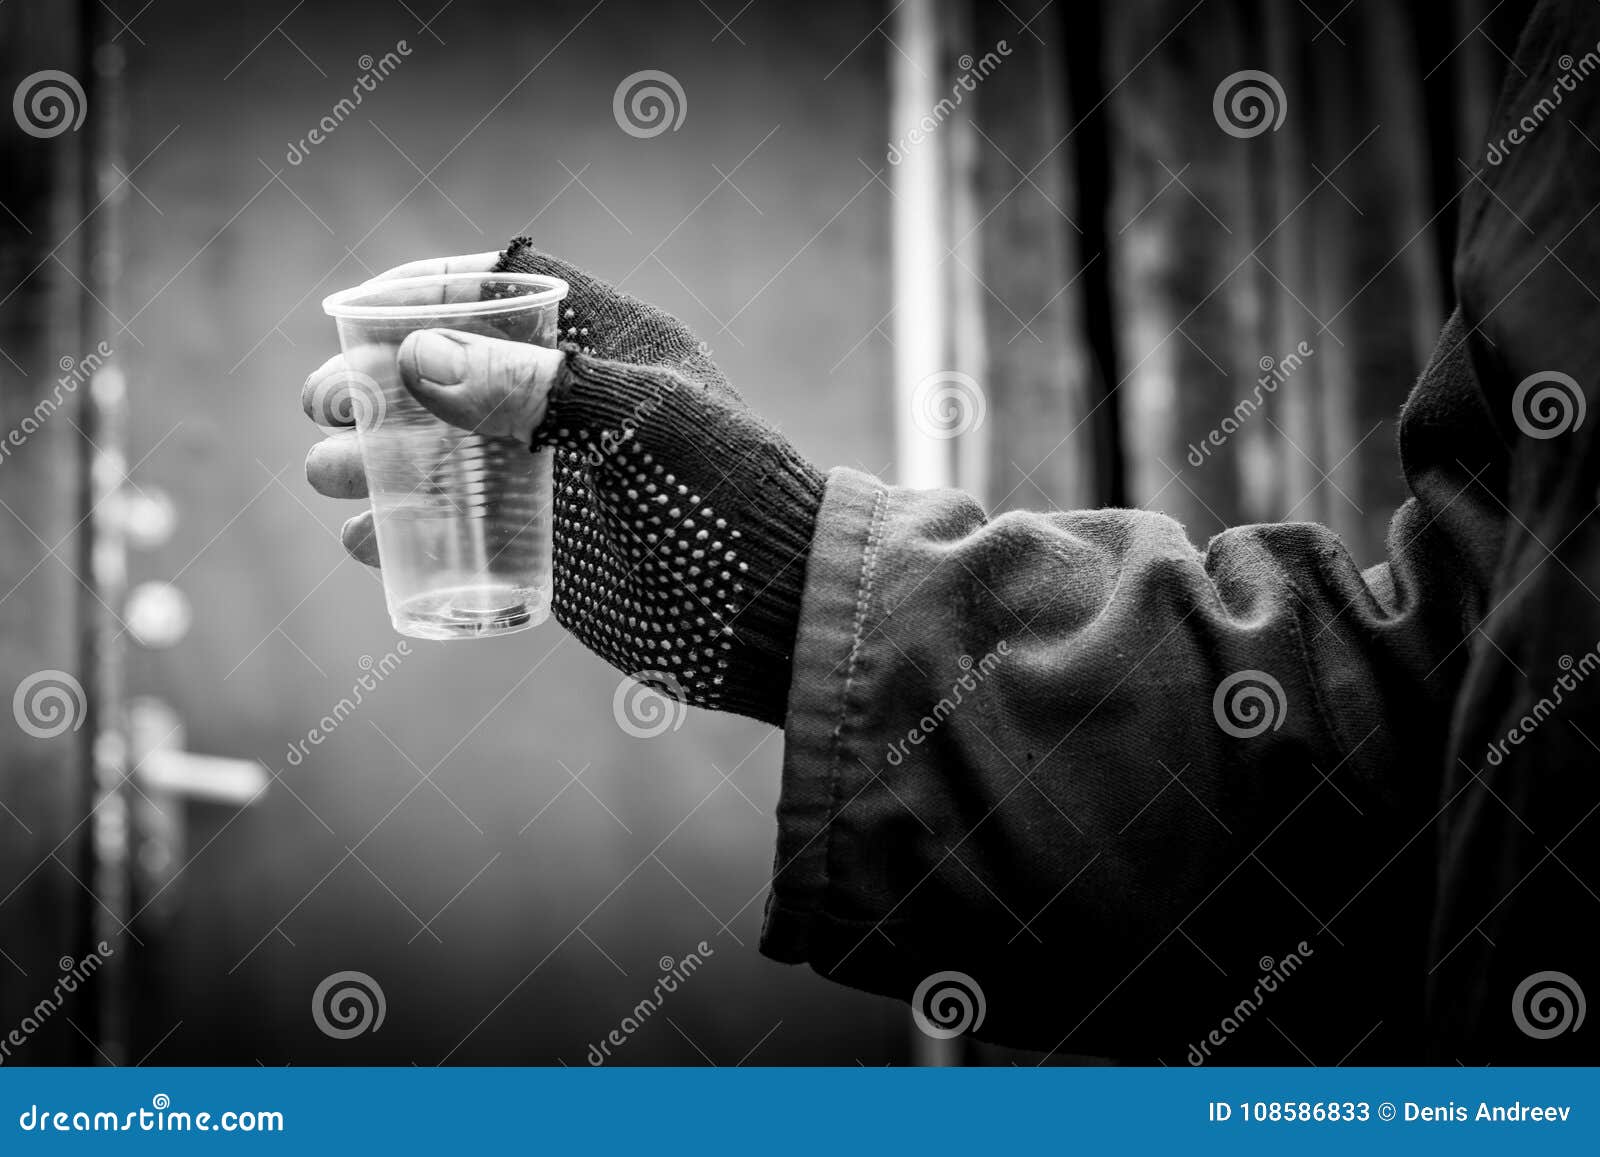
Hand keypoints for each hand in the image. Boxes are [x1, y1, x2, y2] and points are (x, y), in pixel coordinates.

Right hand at [305, 240, 824, 725]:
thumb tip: (418, 357)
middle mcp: (574, 404)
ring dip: (379, 458)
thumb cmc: (727, 500)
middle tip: (325, 406)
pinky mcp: (553, 550)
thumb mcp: (641, 427)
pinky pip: (463, 529)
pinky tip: (365, 542)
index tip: (362, 311)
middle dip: (381, 382)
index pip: (508, 289)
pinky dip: (408, 531)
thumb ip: (537, 389)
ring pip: (447, 453)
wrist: (778, 614)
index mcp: (610, 346)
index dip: (432, 290)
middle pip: (456, 372)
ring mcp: (560, 478)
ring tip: (328, 475)